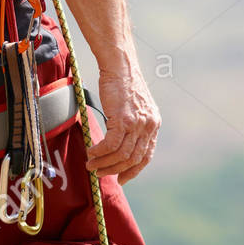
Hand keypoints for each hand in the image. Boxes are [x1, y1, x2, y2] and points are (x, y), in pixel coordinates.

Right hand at [84, 68, 159, 183]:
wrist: (120, 66)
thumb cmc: (122, 83)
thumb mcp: (133, 106)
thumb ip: (132, 123)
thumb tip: (118, 140)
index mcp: (153, 124)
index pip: (146, 156)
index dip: (133, 170)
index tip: (121, 178)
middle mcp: (148, 126)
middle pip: (133, 159)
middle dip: (116, 170)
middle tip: (101, 174)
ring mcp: (136, 124)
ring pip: (121, 154)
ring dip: (104, 163)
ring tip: (91, 166)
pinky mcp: (123, 120)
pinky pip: (110, 144)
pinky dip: (99, 152)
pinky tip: (90, 152)